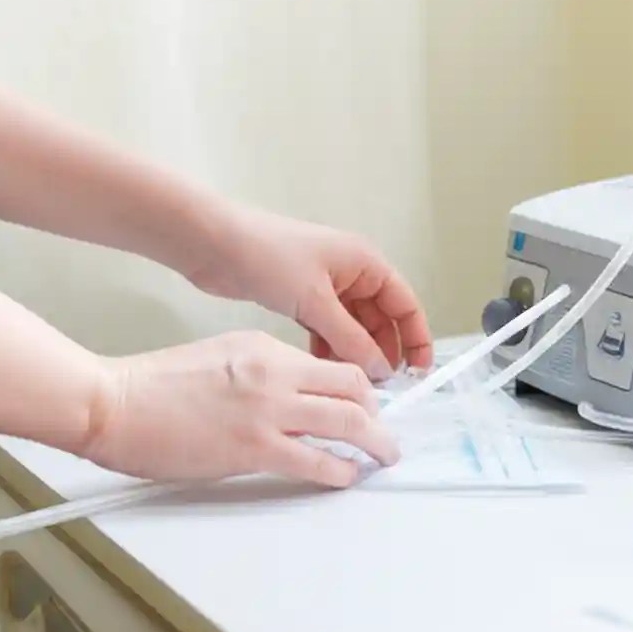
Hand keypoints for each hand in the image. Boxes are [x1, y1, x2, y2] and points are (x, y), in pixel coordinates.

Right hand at [81, 330, 399, 487]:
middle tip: (383, 432)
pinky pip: (317, 459)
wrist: (115, 403)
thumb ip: (258, 371)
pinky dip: (342, 470)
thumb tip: (287, 394)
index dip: (356, 388)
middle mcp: (275, 372)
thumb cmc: (153, 387)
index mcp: (264, 347)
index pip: (329, 364)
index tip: (364, 404)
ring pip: (347, 421)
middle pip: (352, 386)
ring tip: (383, 456)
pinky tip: (348, 476)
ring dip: (375, 442)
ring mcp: (267, 409)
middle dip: (377, 412)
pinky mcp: (255, 447)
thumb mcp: (219, 357)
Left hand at [194, 208, 433, 380]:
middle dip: (381, 351)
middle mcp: (350, 273)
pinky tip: (321, 369)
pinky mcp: (301, 298)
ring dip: (352, 354)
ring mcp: (325, 286)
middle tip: (378, 386)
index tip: (418, 372)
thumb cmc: (268, 257)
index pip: (404, 304)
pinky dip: (328, 348)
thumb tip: (380, 369)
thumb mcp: (316, 302)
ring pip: (352, 328)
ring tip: (348, 384)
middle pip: (380, 320)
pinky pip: (327, 329)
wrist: (214, 245)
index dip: (416, 338)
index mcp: (365, 262)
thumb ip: (351, 339)